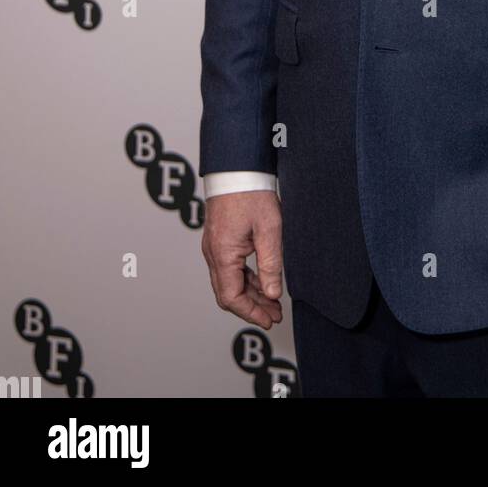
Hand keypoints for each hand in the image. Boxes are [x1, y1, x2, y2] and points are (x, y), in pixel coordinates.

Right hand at [201, 190, 283, 328]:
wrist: (236, 167)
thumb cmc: (250, 192)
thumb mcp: (268, 229)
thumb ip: (270, 264)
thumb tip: (272, 294)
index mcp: (222, 254)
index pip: (231, 297)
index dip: (250, 313)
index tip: (269, 318)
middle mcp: (213, 253)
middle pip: (228, 292)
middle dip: (252, 307)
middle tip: (274, 314)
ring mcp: (214, 246)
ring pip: (229, 281)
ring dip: (250, 293)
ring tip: (272, 301)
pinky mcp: (219, 239)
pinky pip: (229, 267)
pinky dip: (245, 278)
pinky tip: (262, 281)